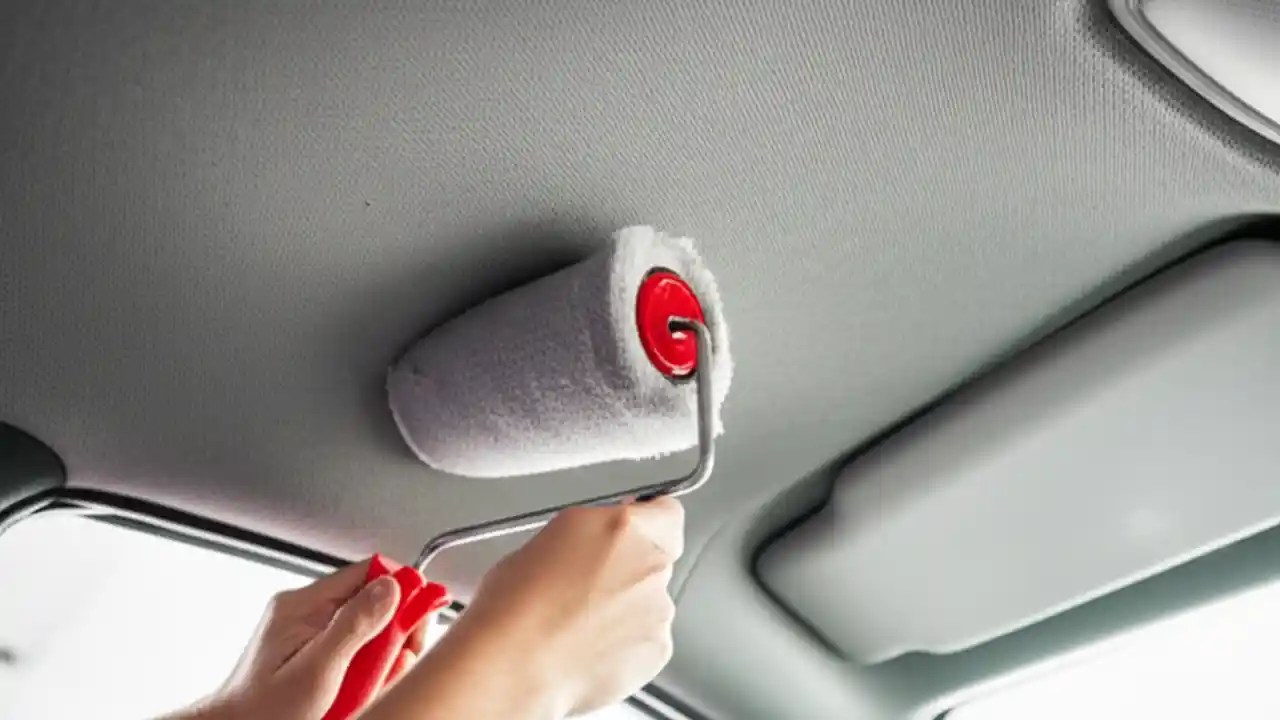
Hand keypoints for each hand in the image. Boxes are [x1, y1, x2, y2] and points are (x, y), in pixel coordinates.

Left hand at [164, 558, 428, 719]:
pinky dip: (366, 670)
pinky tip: (360, 692)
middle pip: (374, 601)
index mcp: (303, 604)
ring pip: (369, 629)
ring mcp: (309, 632)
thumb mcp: (316, 671)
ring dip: (382, 657)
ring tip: (372, 686)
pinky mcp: (313, 653)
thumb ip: (354, 626)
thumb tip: (392, 587)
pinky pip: (355, 650)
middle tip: (398, 664)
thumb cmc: (261, 713)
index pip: (369, 572)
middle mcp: (306, 611)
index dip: (403, 592)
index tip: (418, 622)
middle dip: (395, 633)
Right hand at [364, 498, 684, 719]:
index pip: (666, 511)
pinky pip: (648, 638)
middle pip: (655, 559)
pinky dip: (626, 643)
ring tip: (579, 623)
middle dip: (629, 569)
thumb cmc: (513, 607)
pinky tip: (588, 647)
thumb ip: (591, 534)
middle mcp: (649, 565)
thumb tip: (598, 541)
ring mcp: (657, 610)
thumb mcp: (548, 540)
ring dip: (626, 608)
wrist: (512, 667)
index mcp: (624, 527)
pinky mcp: (656, 650)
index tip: (634, 531)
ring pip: (652, 601)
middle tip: (588, 586)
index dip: (649, 520)